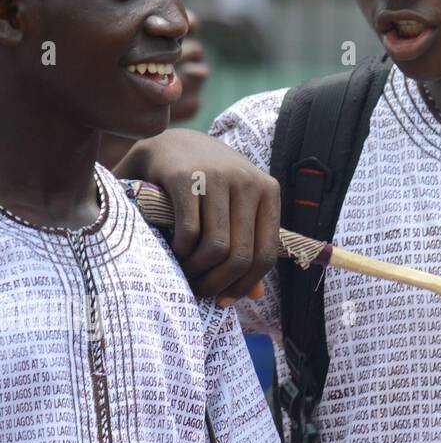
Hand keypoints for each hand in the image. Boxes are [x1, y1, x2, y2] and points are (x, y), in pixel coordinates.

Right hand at [115, 128, 277, 303]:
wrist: (169, 143)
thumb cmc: (206, 183)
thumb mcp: (234, 208)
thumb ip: (247, 245)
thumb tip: (256, 296)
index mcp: (267, 191)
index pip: (267, 253)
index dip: (246, 284)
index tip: (224, 299)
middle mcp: (247, 182)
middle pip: (241, 255)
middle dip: (217, 283)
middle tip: (198, 290)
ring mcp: (217, 177)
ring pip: (216, 247)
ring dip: (197, 270)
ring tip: (185, 272)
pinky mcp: (185, 177)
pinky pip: (189, 232)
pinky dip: (181, 251)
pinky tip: (174, 250)